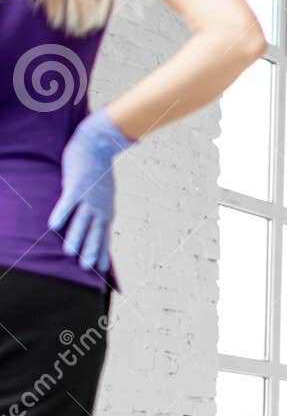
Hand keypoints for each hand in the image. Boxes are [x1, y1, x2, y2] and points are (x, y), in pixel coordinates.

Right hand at [48, 110, 134, 273]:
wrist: (98, 146)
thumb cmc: (98, 171)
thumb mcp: (103, 194)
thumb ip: (99, 209)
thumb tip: (96, 220)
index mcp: (105, 211)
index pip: (104, 237)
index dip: (101, 253)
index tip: (100, 269)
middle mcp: (99, 208)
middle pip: (94, 233)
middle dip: (89, 251)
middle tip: (86, 269)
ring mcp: (88, 197)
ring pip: (80, 221)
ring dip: (74, 238)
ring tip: (69, 254)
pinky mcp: (76, 186)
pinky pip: (67, 203)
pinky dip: (61, 214)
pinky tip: (53, 226)